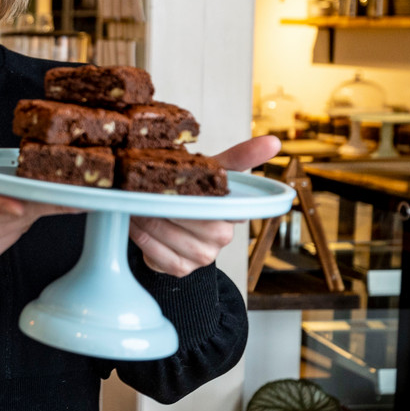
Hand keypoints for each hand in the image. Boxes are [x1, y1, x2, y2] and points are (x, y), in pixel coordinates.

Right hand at [0, 108, 74, 285]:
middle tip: (73, 184)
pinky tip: (12, 210)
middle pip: (11, 211)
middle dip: (42, 197)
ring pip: (19, 223)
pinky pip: (14, 235)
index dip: (1, 204)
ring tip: (37, 189)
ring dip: (32, 206)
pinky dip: (20, 220)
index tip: (23, 204)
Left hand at [130, 134, 282, 275]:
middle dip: (165, 205)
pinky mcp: (182, 268)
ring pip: (172, 237)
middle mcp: (223, 235)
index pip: (224, 203)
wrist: (170, 223)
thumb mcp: (213, 172)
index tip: (184, 188)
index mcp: (233, 211)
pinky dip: (143, 239)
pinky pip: (159, 256)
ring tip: (135, 205)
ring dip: (148, 220)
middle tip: (143, 191)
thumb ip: (239, 157)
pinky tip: (135, 224)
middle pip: (192, 219)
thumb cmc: (193, 195)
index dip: (201, 195)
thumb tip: (274, 142)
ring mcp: (203, 255)